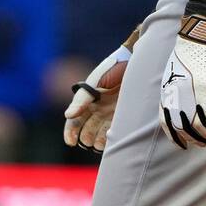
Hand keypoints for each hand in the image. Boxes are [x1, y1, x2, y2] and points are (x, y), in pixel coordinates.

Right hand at [63, 25, 139, 153]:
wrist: (137, 61)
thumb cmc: (112, 69)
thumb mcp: (95, 82)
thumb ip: (82, 99)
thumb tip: (68, 115)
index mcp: (86, 101)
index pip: (74, 121)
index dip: (70, 132)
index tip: (70, 142)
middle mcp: (97, 109)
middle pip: (87, 129)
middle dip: (86, 138)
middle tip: (88, 142)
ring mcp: (110, 112)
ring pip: (100, 132)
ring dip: (98, 141)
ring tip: (99, 144)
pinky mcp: (124, 113)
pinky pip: (115, 129)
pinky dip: (112, 136)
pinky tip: (112, 138)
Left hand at [160, 15, 205, 148]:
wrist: (200, 35)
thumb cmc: (189, 49)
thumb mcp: (174, 71)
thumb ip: (175, 88)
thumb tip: (181, 100)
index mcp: (167, 91)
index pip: (166, 122)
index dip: (174, 136)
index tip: (182, 144)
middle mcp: (177, 96)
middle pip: (183, 127)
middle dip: (192, 139)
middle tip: (201, 144)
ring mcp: (192, 95)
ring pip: (198, 125)